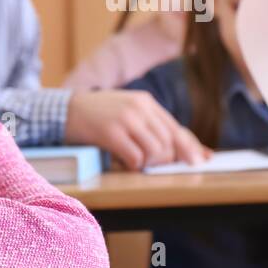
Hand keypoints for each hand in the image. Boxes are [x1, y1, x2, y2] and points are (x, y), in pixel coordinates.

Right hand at [65, 89, 210, 170]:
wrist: (65, 110)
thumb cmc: (99, 116)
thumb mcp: (128, 112)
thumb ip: (151, 125)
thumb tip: (179, 149)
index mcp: (146, 102)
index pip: (176, 128)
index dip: (191, 146)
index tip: (201, 160)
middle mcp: (139, 108)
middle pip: (169, 141)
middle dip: (167, 159)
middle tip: (155, 166)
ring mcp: (125, 119)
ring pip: (155, 150)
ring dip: (149, 163)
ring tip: (137, 163)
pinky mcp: (111, 132)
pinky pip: (135, 157)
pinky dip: (134, 165)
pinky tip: (125, 163)